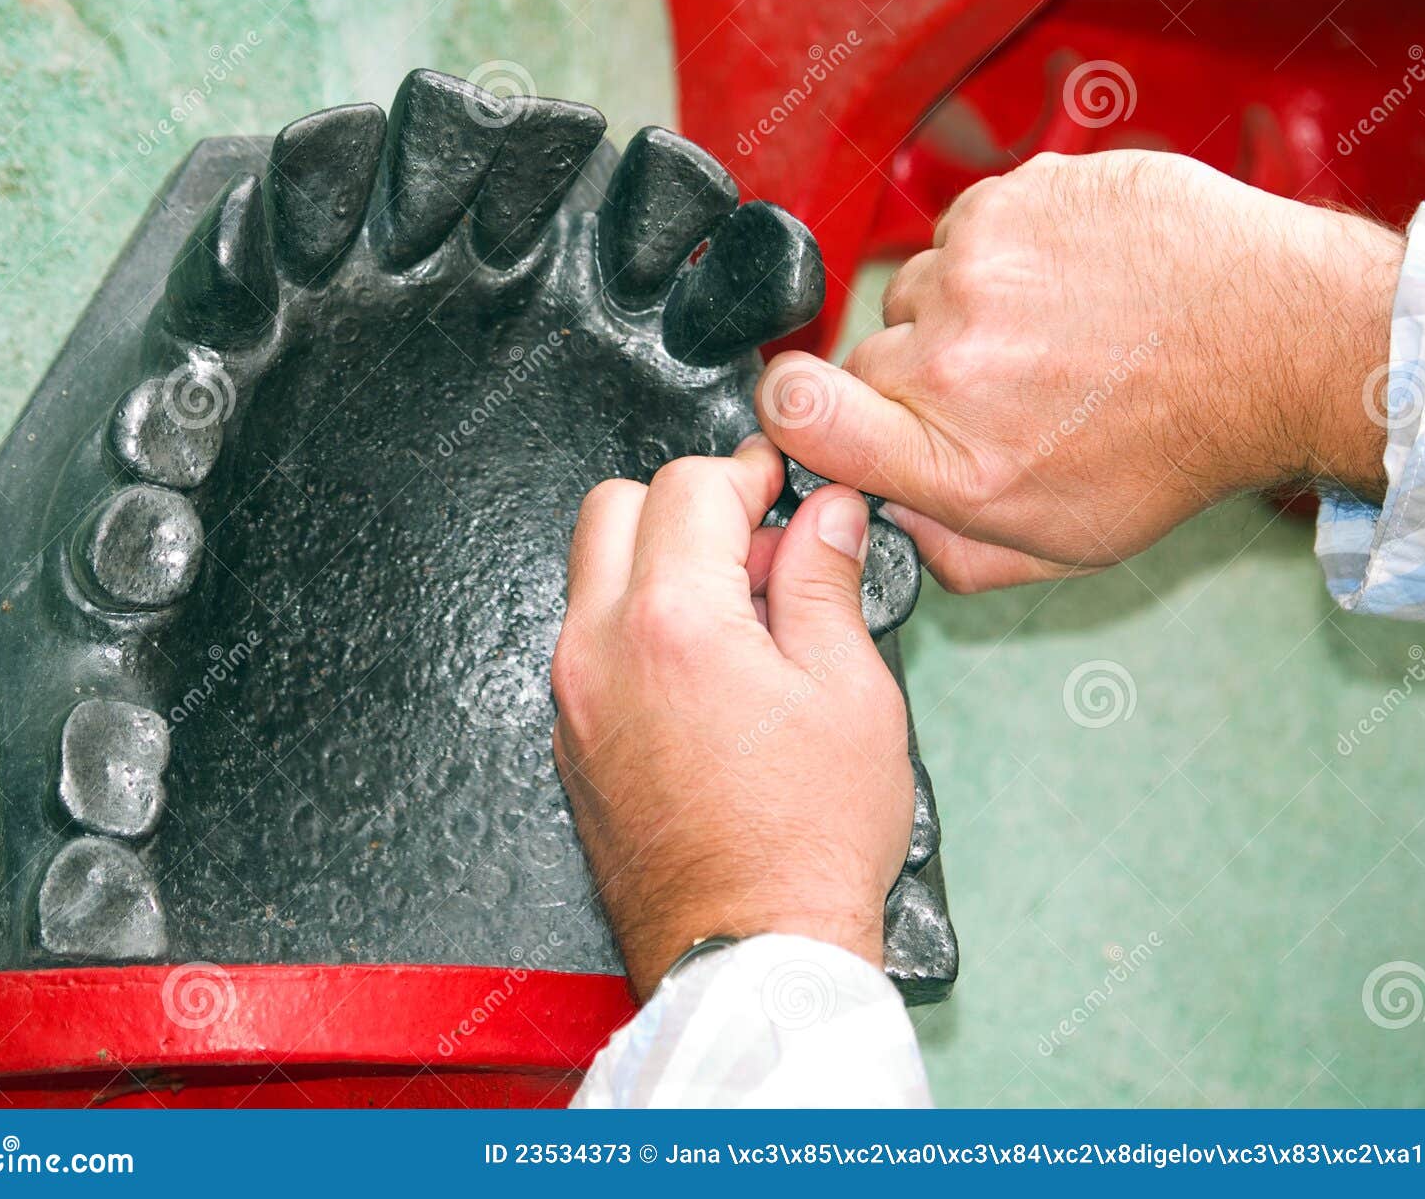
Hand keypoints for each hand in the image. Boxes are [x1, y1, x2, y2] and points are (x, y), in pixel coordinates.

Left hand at [551, 436, 913, 997]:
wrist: (751, 951)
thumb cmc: (805, 846)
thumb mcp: (850, 694)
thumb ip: (825, 583)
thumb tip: (825, 517)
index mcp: (673, 624)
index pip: (687, 486)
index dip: (746, 472)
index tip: (778, 486)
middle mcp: (601, 653)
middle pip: (613, 508)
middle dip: (684, 503)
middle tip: (753, 540)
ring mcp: (576, 700)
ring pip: (592, 575)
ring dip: (657, 563)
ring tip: (741, 615)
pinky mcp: (574, 739)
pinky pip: (589, 643)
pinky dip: (637, 625)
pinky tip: (707, 668)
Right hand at [754, 150, 1404, 592]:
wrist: (1278, 338)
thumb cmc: (1176, 446)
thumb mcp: (1059, 547)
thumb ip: (945, 552)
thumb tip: (877, 524)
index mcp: (956, 458)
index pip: (799, 414)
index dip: (785, 411)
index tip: (803, 411)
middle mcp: (954, 361)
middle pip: (865, 358)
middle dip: (916, 378)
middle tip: (1003, 386)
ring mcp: (981, 266)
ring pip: (918, 291)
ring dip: (963, 312)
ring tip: (1050, 330)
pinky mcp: (1013, 198)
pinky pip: (965, 231)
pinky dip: (1005, 255)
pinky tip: (1069, 281)